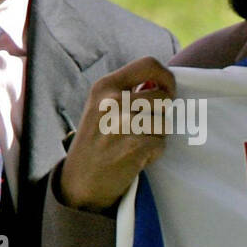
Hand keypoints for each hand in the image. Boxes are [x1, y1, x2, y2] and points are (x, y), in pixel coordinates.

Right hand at [58, 57, 176, 211]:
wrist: (79, 182)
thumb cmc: (96, 142)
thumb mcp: (101, 107)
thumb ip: (128, 92)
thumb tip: (161, 82)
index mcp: (105, 86)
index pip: (149, 64)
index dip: (166, 77)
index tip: (167, 91)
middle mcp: (113, 100)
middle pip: (164, 97)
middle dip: (162, 114)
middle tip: (145, 128)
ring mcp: (123, 123)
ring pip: (165, 122)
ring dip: (157, 135)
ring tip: (137, 143)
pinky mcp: (134, 146)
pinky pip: (161, 144)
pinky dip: (154, 153)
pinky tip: (135, 158)